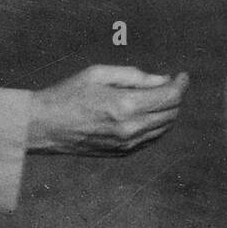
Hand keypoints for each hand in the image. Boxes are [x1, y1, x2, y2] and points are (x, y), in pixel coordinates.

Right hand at [28, 65, 189, 155]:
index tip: (181, 75)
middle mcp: (130, 129)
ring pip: (164, 129)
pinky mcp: (121, 153)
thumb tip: (162, 80)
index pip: (169, 97)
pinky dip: (157, 125)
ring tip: (159, 95)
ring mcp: (127, 145)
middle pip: (171, 114)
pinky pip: (151, 139)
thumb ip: (134, 76)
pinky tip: (148, 112)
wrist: (45, 126)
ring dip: (168, 111)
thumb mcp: (99, 73)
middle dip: (176, 96)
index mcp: (124, 106)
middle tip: (170, 83)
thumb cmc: (69, 93)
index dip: (180, 84)